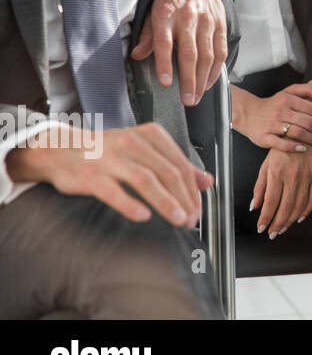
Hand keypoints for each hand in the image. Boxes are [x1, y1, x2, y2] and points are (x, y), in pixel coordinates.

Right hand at [8, 122, 209, 226]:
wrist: (62, 149)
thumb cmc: (106, 151)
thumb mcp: (145, 149)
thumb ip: (175, 164)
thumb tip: (207, 181)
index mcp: (151, 135)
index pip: (180, 164)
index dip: (193, 190)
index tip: (198, 210)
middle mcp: (133, 143)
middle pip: (168, 172)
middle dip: (184, 199)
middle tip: (191, 219)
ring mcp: (111, 158)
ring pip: (145, 180)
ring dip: (165, 202)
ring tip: (178, 219)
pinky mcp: (91, 175)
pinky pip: (113, 190)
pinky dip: (130, 204)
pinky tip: (143, 216)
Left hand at [130, 0, 227, 107]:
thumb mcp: (152, 10)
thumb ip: (146, 34)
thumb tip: (137, 55)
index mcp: (166, 14)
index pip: (165, 42)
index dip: (165, 64)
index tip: (165, 82)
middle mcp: (188, 18)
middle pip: (190, 54)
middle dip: (188, 80)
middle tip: (186, 99)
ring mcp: (206, 22)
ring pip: (207, 55)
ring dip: (202, 79)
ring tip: (197, 95)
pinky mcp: (220, 25)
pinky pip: (220, 50)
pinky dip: (216, 68)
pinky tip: (209, 81)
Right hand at [233, 82, 311, 151]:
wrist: (248, 113)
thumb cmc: (274, 104)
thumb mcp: (289, 92)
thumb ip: (307, 90)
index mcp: (288, 100)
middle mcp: (281, 112)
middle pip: (307, 122)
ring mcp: (272, 125)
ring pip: (298, 133)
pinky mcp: (264, 138)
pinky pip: (281, 144)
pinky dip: (293, 147)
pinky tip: (304, 149)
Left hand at [250, 146, 311, 237]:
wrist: (304, 131)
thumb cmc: (282, 148)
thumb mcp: (266, 165)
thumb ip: (260, 186)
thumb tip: (255, 206)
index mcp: (276, 173)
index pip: (270, 202)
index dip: (266, 218)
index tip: (262, 228)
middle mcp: (292, 176)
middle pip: (285, 207)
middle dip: (278, 224)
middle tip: (273, 233)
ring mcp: (307, 176)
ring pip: (299, 205)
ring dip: (290, 220)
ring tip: (284, 228)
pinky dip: (307, 210)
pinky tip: (300, 217)